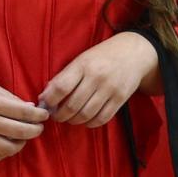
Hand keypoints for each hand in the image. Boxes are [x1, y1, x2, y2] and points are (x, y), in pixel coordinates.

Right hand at [0, 77, 47, 161]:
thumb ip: (8, 96)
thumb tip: (29, 107)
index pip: (24, 112)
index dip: (38, 115)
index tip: (43, 114)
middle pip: (21, 132)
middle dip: (35, 130)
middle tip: (39, 127)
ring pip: (10, 149)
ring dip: (21, 144)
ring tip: (23, 136)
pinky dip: (5, 152)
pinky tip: (7, 143)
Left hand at [39, 33, 159, 127]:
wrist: (132, 53)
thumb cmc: (100, 57)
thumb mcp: (80, 60)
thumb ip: (63, 77)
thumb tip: (44, 97)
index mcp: (82, 65)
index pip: (61, 87)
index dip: (50, 100)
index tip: (45, 105)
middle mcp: (96, 77)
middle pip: (72, 105)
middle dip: (60, 115)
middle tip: (55, 116)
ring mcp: (110, 89)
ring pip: (86, 114)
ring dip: (73, 121)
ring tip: (68, 119)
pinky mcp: (120, 99)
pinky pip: (102, 118)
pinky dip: (90, 123)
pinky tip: (85, 120)